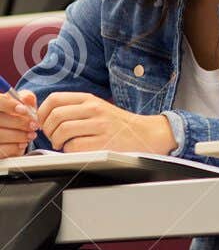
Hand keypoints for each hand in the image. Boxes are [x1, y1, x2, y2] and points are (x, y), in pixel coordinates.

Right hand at [0, 89, 38, 158]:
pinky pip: (1, 149)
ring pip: (0, 135)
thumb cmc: (16, 117)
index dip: (8, 105)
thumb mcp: (22, 104)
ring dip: (19, 135)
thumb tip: (27, 98)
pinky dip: (14, 147)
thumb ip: (26, 98)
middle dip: (19, 123)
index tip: (23, 109)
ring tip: (31, 135)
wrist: (12, 136)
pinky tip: (22, 144)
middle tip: (34, 125)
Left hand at [37, 93, 175, 153]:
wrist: (144, 133)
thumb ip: (75, 108)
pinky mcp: (102, 142)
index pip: (54, 99)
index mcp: (90, 99)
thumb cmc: (118, 123)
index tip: (43, 121)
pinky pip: (73, 146)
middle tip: (52, 136)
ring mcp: (99, 125)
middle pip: (55, 116)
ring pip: (62, 131)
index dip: (42, 112)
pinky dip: (69, 150)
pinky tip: (76, 148)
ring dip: (56, 141)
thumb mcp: (98, 107)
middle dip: (48, 129)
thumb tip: (45, 116)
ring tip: (62, 143)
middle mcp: (94, 109)